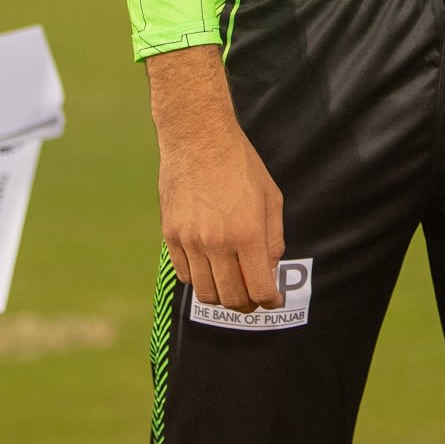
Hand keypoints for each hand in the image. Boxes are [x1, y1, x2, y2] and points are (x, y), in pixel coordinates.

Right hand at [146, 45, 284, 312]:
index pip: (259, 288)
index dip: (270, 301)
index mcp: (247, 233)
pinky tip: (210, 269)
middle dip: (247, 305)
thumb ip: (273, 237)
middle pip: (231, 298)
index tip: (274, 301)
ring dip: (222, 296)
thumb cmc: (241, 164)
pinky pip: (184, 274)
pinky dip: (199, 280)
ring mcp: (190, 241)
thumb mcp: (271, 197)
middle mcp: (217, 243)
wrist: (198, 138)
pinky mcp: (170, 236)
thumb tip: (269, 269)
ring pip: (205, 292)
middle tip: (254, 300)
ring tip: (232, 288)